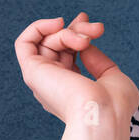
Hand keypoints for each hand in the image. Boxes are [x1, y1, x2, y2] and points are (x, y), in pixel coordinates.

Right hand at [14, 13, 138, 130]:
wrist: (103, 115)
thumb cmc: (114, 105)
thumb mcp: (113, 77)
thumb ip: (98, 60)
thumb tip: (84, 43)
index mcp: (71, 88)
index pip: (67, 54)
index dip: (79, 34)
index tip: (96, 27)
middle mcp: (54, 84)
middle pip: (58, 45)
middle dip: (79, 29)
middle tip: (97, 29)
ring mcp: (43, 78)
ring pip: (48, 41)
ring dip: (69, 32)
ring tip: (86, 40)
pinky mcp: (32, 72)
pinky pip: (24, 43)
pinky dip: (38, 27)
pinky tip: (57, 23)